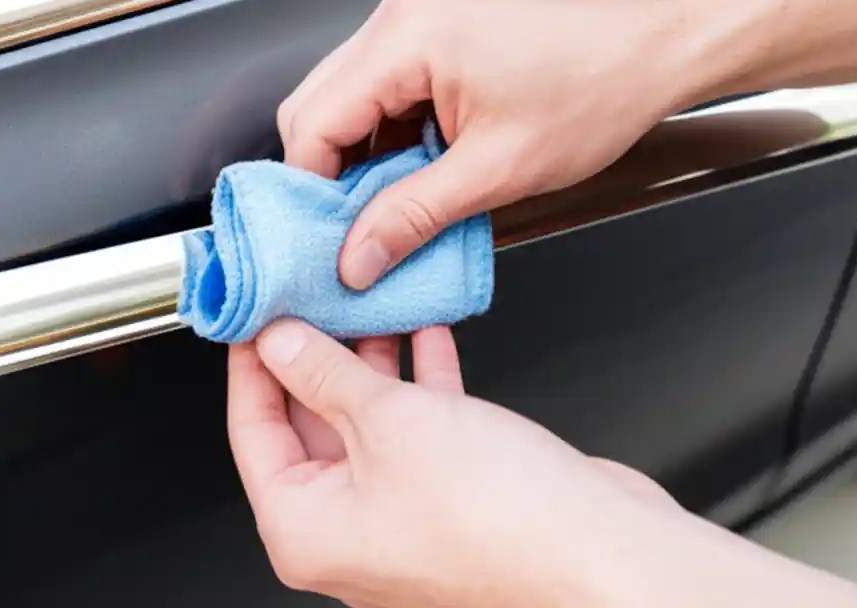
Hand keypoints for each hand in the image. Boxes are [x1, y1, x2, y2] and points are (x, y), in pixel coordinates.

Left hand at [227, 319, 681, 606]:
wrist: (604, 559)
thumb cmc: (500, 524)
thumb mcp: (388, 422)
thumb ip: (325, 373)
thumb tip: (281, 342)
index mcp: (304, 530)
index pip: (253, 430)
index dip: (252, 364)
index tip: (255, 314)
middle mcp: (347, 532)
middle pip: (309, 423)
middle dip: (316, 353)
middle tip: (311, 297)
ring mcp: (400, 516)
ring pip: (368, 422)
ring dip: (371, 361)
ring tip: (367, 303)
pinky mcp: (451, 500)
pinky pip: (419, 430)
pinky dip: (421, 383)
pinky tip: (427, 336)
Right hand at [278, 0, 695, 288]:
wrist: (648, 56)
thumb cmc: (592, 93)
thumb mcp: (494, 172)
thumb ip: (412, 216)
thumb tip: (356, 258)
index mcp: (404, 38)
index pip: (314, 122)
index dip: (310, 192)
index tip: (321, 245)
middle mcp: (397, 20)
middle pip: (317, 110)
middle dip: (328, 179)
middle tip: (349, 236)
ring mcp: (411, 26)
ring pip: (345, 107)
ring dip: (359, 165)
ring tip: (388, 213)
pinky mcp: (428, 41)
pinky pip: (379, 99)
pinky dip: (385, 145)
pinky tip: (410, 181)